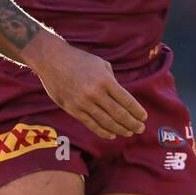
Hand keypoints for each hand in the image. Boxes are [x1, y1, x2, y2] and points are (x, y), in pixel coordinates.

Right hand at [32, 40, 147, 139]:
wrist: (52, 60)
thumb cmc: (79, 60)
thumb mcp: (100, 64)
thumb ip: (112, 80)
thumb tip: (121, 97)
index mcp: (105, 80)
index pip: (126, 100)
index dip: (137, 111)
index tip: (144, 117)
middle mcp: (95, 93)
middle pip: (119, 114)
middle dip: (132, 123)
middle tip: (140, 129)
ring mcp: (83, 103)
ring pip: (106, 122)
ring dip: (120, 129)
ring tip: (128, 133)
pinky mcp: (73, 109)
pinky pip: (91, 124)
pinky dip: (103, 131)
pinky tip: (112, 134)